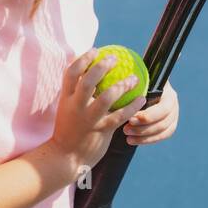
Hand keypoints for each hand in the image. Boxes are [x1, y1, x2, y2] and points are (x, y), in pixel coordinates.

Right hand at [50, 48, 146, 176]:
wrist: (65, 157)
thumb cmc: (69, 129)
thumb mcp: (67, 108)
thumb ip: (76, 93)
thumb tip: (90, 71)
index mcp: (66, 99)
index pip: (71, 73)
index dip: (83, 59)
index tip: (95, 50)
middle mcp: (76, 107)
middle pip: (88, 81)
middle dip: (102, 67)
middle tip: (115, 59)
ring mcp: (88, 119)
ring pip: (106, 98)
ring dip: (122, 86)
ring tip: (134, 78)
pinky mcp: (101, 130)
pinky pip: (120, 116)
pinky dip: (132, 106)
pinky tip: (142, 98)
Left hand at [122, 81, 178, 145]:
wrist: (143, 87)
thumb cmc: (137, 82)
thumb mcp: (138, 81)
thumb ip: (134, 84)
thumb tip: (127, 84)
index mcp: (168, 92)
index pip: (163, 109)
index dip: (148, 116)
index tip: (130, 119)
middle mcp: (173, 104)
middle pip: (163, 122)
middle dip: (143, 128)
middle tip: (125, 129)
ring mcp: (173, 116)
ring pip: (163, 131)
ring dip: (144, 136)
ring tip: (127, 137)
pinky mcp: (169, 125)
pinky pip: (161, 136)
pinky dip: (147, 140)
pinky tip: (132, 141)